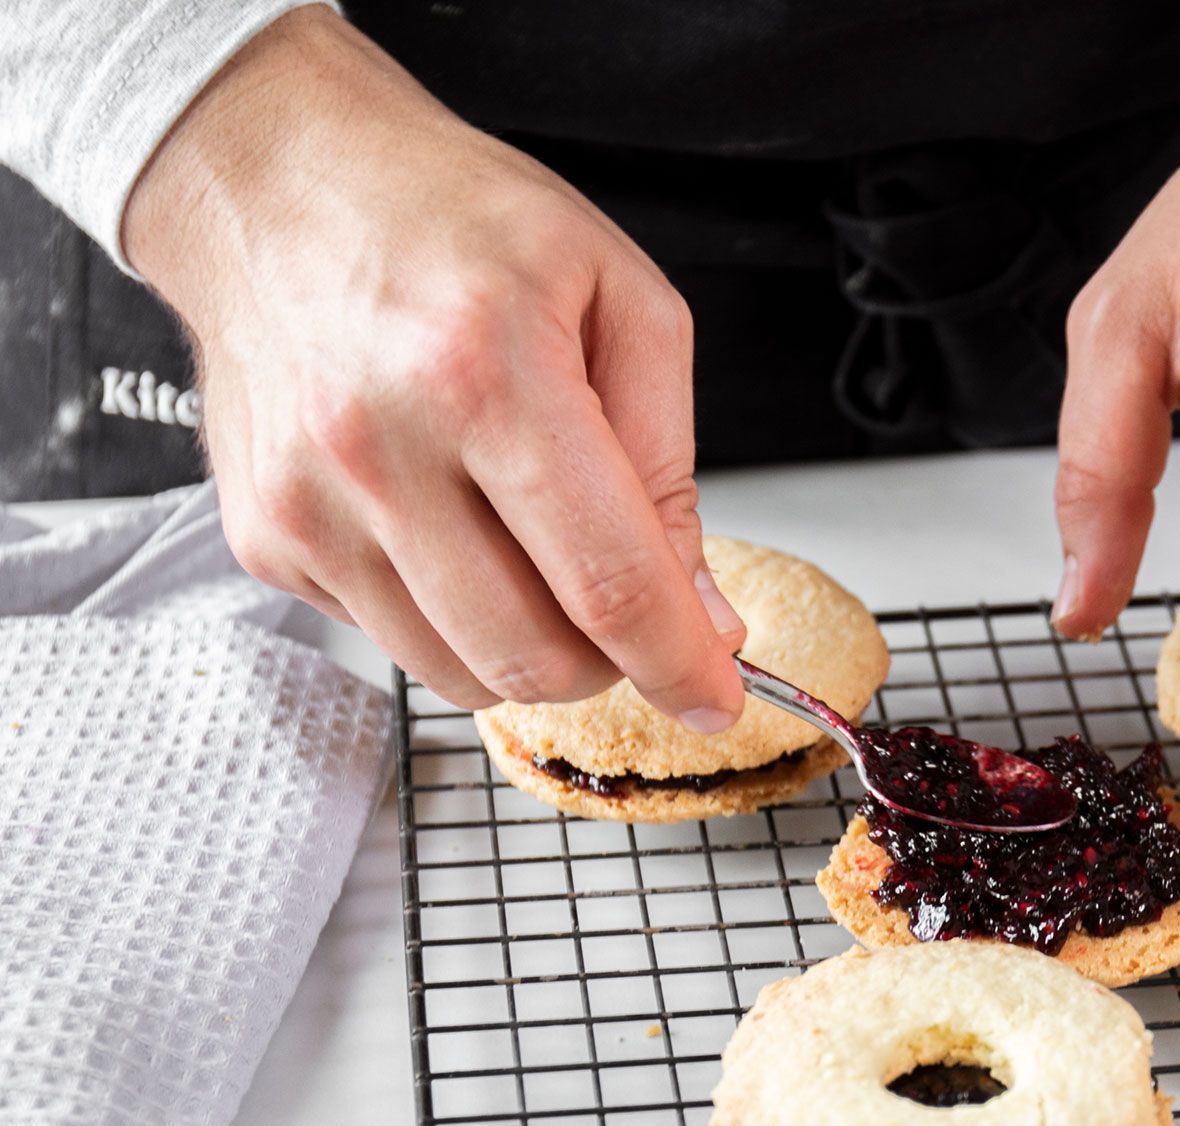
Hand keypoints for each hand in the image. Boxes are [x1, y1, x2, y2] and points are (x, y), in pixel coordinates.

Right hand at [125, 9, 745, 724]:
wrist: (274, 182)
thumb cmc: (450, 221)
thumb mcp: (619, 296)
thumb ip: (669, 466)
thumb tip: (700, 612)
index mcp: (485, 372)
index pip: (608, 581)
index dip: (679, 662)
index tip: (716, 694)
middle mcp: (380, 447)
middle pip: (536, 652)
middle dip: (610, 661)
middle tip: (626, 605)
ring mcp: (311, 503)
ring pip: (465, 672)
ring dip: (533, 650)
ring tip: (538, 554)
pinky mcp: (268, 537)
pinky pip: (396, 641)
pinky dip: (453, 617)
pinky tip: (452, 526)